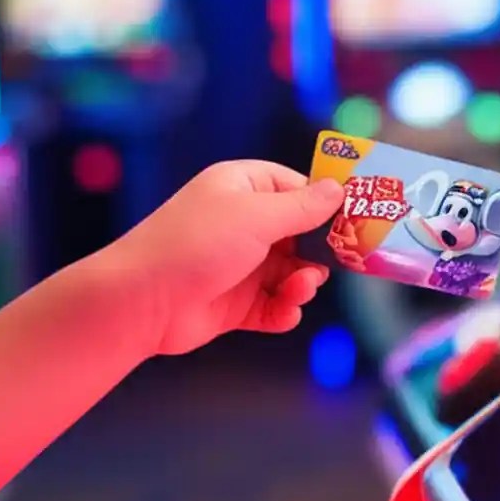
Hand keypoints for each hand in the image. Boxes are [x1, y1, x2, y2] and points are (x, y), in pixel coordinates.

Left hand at [106, 160, 344, 355]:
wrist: (141, 302)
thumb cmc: (195, 245)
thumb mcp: (256, 216)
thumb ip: (304, 206)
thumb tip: (340, 190)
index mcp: (244, 188)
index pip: (300, 188)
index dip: (328, 204)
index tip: (358, 221)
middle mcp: (244, 223)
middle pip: (303, 234)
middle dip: (321, 251)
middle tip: (338, 262)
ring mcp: (241, 264)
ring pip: (294, 271)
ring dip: (304, 283)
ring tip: (297, 290)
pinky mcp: (238, 302)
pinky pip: (276, 304)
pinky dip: (285, 309)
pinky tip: (283, 312)